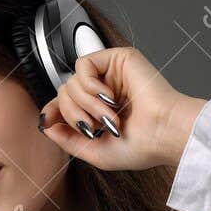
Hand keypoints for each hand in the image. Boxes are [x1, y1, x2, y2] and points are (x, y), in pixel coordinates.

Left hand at [38, 46, 206, 172]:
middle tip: (95, 127)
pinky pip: (84, 66)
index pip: (64, 104)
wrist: (164, 134)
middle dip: (74, 114)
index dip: (53, 111)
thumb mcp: (96, 152)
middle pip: (64, 93)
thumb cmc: (142, 146)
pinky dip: (90, 86)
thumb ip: (68, 140)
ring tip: (109, 117)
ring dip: (86, 104)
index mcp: (99, 112)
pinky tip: (108, 97)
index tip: (49, 122)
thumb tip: (45, 124)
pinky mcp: (118, 59)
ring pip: (71, 82)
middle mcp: (103, 92)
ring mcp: (110, 74)